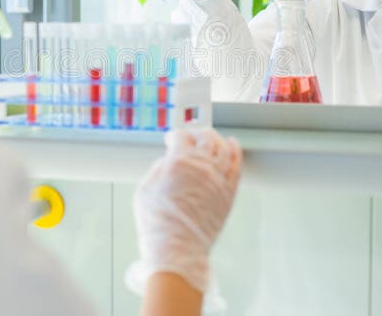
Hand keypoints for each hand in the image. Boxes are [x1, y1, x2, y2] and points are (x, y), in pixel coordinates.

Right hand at [129, 128, 241, 293]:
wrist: (176, 249)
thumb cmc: (158, 224)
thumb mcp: (144, 189)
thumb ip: (158, 168)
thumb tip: (168, 160)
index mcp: (178, 162)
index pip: (181, 136)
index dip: (174, 135)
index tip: (171, 139)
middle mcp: (201, 166)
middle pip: (205, 137)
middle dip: (197, 132)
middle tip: (192, 135)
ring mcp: (217, 178)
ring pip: (223, 148)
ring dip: (216, 139)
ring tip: (212, 138)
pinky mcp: (228, 192)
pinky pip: (236, 165)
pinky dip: (235, 151)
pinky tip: (233, 145)